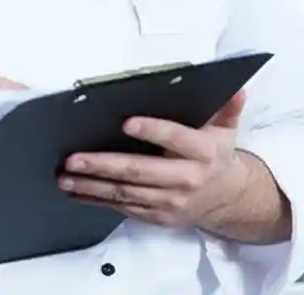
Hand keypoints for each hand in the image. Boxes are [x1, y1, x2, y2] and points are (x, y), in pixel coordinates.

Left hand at [57, 90, 249, 230]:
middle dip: (103, 165)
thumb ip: (227, 107)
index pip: (176, 139)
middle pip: (139, 171)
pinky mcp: (157, 216)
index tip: (126, 123)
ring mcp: (169, 202)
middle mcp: (186, 179)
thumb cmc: (216, 157)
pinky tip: (75, 191)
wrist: (227, 200)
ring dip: (92, 185)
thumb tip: (237, 86)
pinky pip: (123, 208)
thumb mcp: (226, 130)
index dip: (153, 131)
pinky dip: (96, 200)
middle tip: (74, 158)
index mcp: (203, 153)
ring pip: (125, 193)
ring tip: (66, 176)